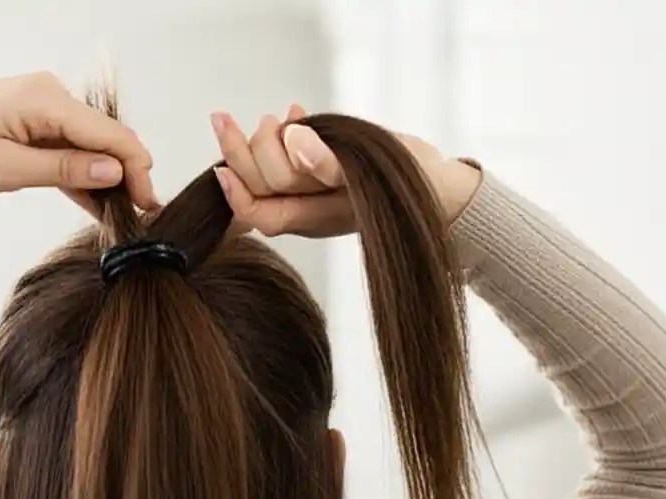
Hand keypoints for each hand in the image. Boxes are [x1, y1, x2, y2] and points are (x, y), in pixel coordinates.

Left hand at [0, 72, 156, 210]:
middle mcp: (49, 94)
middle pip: (106, 138)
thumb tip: (114, 170)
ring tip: (119, 219)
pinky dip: (81, 175)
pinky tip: (96, 205)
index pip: (111, 135)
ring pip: (90, 146)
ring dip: (105, 179)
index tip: (148, 207)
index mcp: (45, 99)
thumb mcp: (5, 169)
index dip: (137, 171)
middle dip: (125, 176)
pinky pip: (68, 149)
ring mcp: (41, 107)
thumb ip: (63, 170)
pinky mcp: (31, 121)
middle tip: (136, 220)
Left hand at [209, 105, 480, 237]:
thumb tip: (292, 141)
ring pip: (269, 168)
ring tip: (279, 116)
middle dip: (248, 149)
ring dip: (266, 137)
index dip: (234, 190)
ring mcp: (315, 190)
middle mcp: (306, 207)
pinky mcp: (325, 171)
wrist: (445, 191)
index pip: (255, 211)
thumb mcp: (368, 175)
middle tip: (266, 118)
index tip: (220, 166)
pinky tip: (296, 112)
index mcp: (310, 219)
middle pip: (258, 184)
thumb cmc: (411, 189)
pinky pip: (293, 154)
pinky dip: (289, 131)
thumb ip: (327, 164)